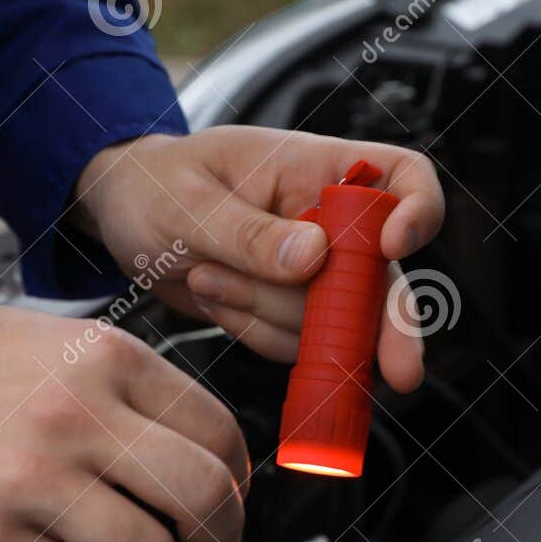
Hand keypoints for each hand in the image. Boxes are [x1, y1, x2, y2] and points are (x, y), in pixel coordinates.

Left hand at [73, 125, 444, 393]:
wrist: (123, 215)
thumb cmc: (154, 185)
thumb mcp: (186, 203)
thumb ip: (248, 233)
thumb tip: (313, 259)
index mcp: (319, 168)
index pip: (404, 177)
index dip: (417, 211)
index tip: (392, 246)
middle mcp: (330, 221)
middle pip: (388, 276)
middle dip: (391, 327)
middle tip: (400, 374)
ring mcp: (314, 271)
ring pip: (330, 322)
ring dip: (269, 316)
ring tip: (208, 277)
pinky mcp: (290, 310)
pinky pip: (294, 344)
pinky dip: (253, 332)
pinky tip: (214, 296)